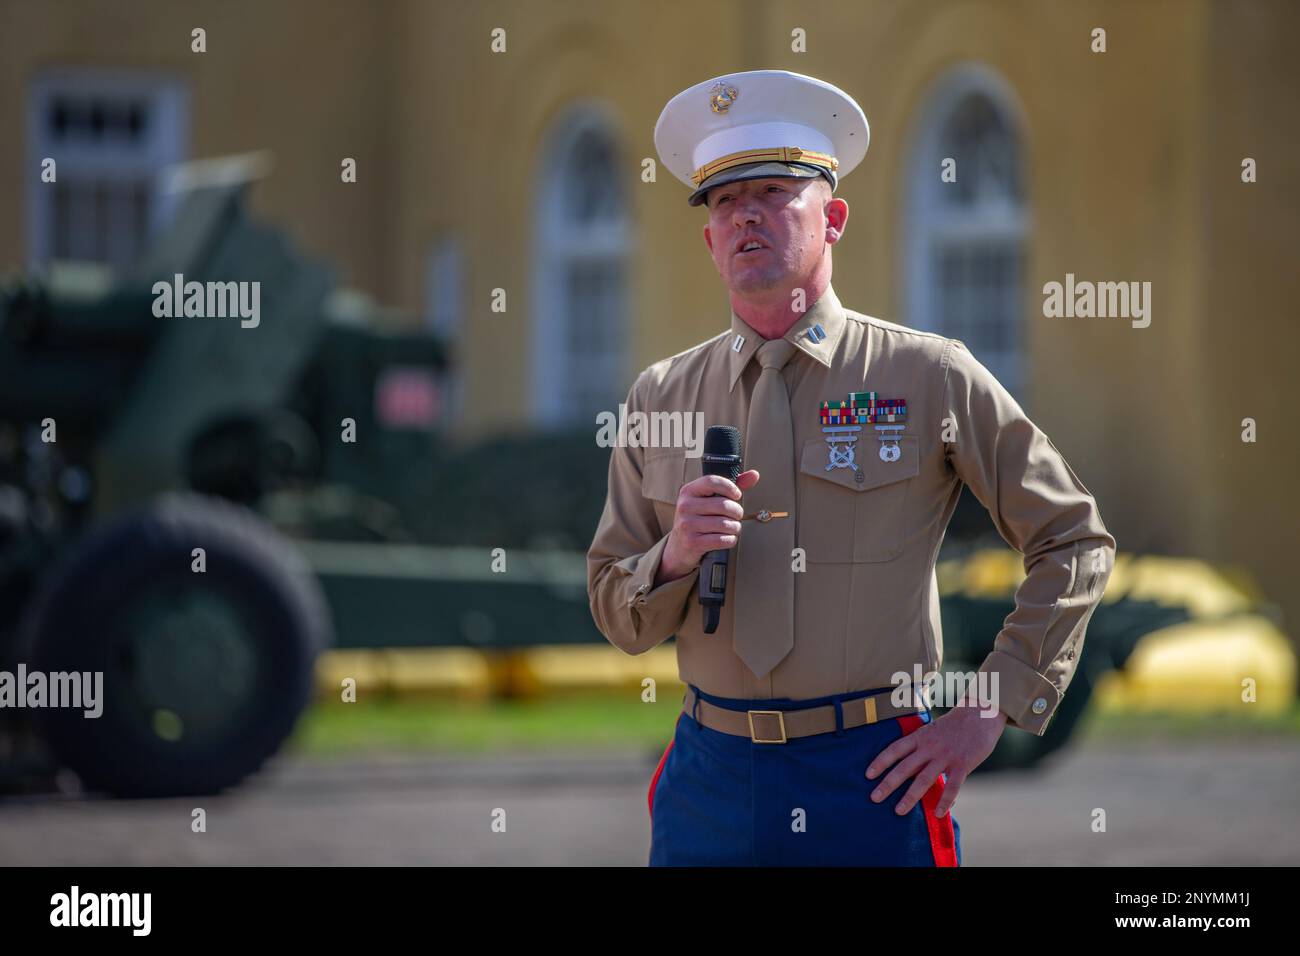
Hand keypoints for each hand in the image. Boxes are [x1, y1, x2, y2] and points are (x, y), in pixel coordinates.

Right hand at [654, 469, 760, 585]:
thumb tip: (754, 475)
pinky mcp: (692, 542)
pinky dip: (730, 540)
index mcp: (688, 491)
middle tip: (737, 515)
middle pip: (723, 505)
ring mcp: (687, 525)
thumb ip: (730, 487)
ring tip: (733, 527)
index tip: (736, 495)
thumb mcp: (709, 499)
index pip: (711, 481)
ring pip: (725, 524)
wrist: (679, 545)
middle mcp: (685, 506)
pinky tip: (727, 538)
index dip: (729, 487)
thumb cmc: (699, 518)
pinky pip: (722, 540)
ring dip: (735, 527)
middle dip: (737, 511)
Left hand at [864, 694, 1006, 817]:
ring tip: (899, 811)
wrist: (980, 714)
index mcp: (920, 737)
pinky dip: (945, 801)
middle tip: (874, 798)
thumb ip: (920, 746)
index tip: (867, 775)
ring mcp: (945, 756)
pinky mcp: (963, 764)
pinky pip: (952, 786)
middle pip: (904, 767)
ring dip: (910, 797)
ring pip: (924, 779)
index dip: (880, 762)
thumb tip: (907, 765)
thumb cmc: (954, 725)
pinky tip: (938, 814)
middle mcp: (929, 747)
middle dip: (888, 784)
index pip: (895, 750)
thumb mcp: (931, 730)